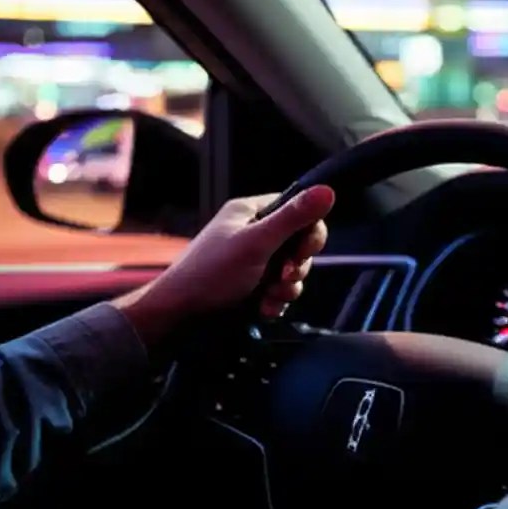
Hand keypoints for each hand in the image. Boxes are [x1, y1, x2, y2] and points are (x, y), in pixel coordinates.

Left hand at [113, 186, 334, 349]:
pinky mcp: (252, 287)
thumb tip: (328, 190)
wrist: (179, 318)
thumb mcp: (256, 243)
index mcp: (250, 212)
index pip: (297, 210)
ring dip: (286, 288)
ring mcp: (253, 262)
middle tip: (284, 277)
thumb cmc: (211, 273)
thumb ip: (293, 218)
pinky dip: (276, 302)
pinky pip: (280, 291)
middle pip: (299, 244)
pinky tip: (264, 309)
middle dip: (296, 266)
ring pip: (292, 271)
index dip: (308, 232)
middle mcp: (253, 234)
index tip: (303, 251)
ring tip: (269, 298)